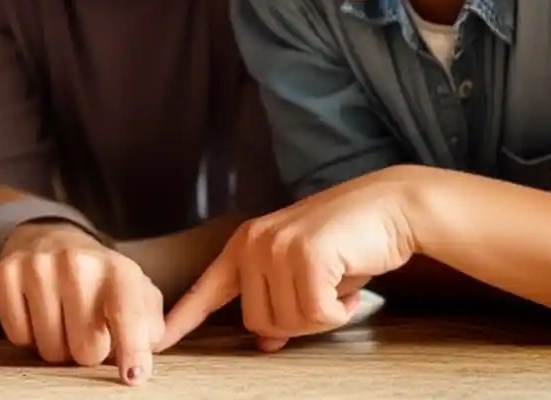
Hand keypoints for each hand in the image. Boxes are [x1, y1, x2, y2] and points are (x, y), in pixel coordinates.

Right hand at [0, 221, 163, 385]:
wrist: (52, 240)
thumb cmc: (101, 281)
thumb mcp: (136, 294)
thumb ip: (150, 326)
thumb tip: (143, 355)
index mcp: (118, 269)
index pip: (127, 316)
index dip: (132, 350)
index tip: (133, 376)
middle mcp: (77, 263)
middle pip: (86, 351)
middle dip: (88, 352)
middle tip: (86, 330)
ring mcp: (38, 266)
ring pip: (50, 349)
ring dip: (58, 346)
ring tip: (62, 319)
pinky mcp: (5, 274)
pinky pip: (18, 337)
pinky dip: (29, 336)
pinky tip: (37, 312)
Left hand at [161, 166, 423, 351]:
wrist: (391, 208)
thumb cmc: (349, 243)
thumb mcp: (306, 274)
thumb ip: (279, 302)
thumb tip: (265, 342)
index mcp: (245, 245)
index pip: (207, 288)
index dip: (184, 318)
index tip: (159, 338)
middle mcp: (253, 243)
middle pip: (258, 321)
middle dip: (297, 323)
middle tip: (326, 298)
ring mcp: (276, 247)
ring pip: (287, 322)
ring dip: (321, 316)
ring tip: (338, 286)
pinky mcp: (305, 255)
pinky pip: (317, 314)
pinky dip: (339, 311)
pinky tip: (350, 286)